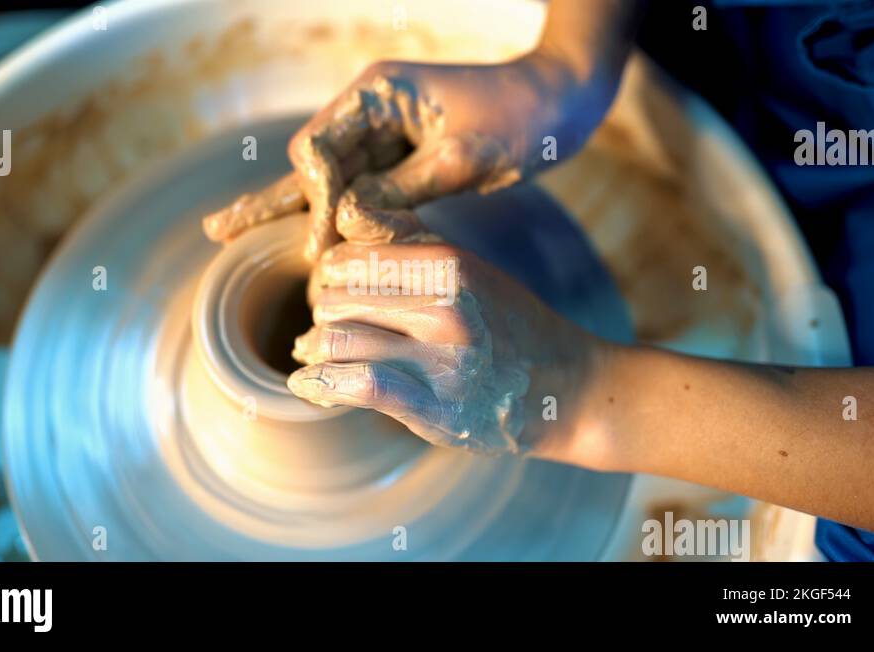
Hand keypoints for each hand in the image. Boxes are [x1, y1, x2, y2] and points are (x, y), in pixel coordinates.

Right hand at [203, 51, 617, 258]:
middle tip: (215, 232)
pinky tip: (300, 238)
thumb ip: (400, 190)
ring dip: (283, 209)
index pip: (320, 149)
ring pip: (322, 179)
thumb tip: (340, 221)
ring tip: (222, 230)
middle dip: (269, 200)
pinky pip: (355, 191)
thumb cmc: (521, 118)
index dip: (312, 198)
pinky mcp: (399, 158)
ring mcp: (382, 134)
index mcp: (378, 93)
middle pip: (306, 162)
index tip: (320, 244)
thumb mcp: (462, 158)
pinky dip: (330, 217)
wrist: (562, 102)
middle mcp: (370, 110)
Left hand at [286, 210, 606, 458]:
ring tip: (314, 354)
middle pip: (334, 300)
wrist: (567, 388)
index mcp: (449, 265)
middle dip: (321, 314)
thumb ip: (407, 239)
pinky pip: (360, 386)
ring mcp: (443, 362)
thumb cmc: (507, 323)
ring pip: (337, 342)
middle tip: (327, 326)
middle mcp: (445, 308)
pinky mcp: (437, 410)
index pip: (347, 258)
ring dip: (315, 351)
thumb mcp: (467, 267)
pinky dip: (321, 384)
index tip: (334, 289)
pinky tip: (306, 385)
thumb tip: (347, 215)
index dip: (328, 275)